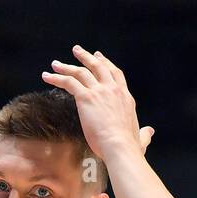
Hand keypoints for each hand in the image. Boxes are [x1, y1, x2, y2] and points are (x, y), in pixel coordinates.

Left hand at [42, 45, 152, 161]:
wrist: (119, 146)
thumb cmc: (128, 146)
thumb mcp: (140, 137)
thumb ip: (144, 134)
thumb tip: (149, 131)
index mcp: (125, 97)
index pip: (115, 74)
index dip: (106, 64)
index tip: (99, 58)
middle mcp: (113, 89)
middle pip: (98, 67)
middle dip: (86, 57)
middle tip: (77, 51)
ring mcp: (100, 91)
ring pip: (81, 72)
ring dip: (67, 66)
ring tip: (56, 63)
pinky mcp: (86, 98)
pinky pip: (69, 82)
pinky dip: (57, 78)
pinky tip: (47, 76)